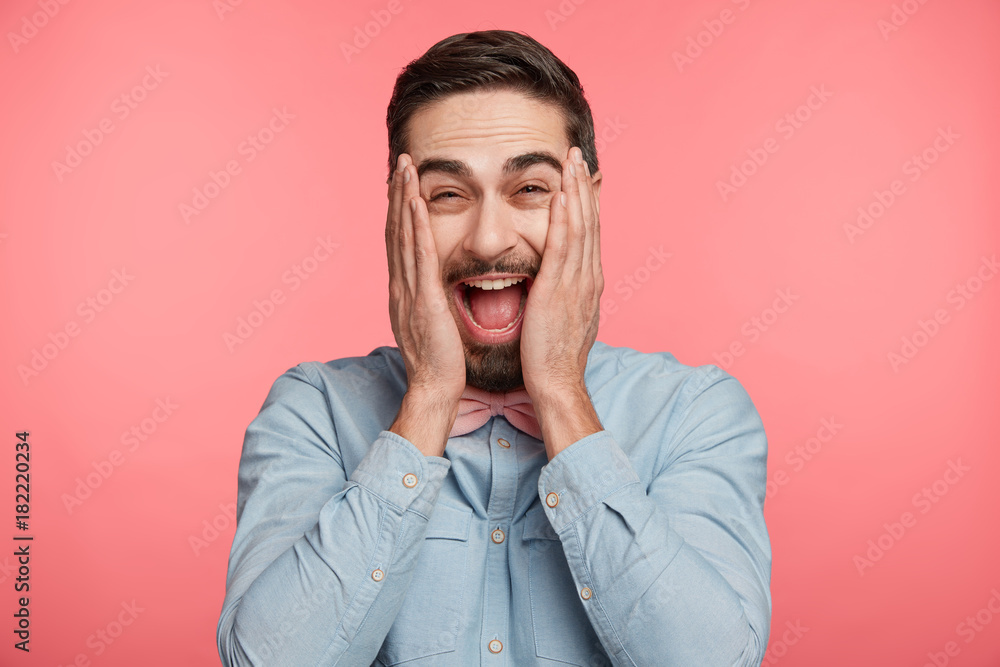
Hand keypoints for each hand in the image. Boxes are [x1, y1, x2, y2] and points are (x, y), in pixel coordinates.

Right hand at [385, 154, 465, 454]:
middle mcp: (401, 285)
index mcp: (405, 290)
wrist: (433, 389)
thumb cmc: (440, 361)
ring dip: (402, 199)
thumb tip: (436, 286)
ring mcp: (408, 291)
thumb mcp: (432, 322)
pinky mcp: (422, 299)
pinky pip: (418, 256)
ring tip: (405, 168)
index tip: (403, 182)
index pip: (400, 241)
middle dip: (397, 194)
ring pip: (403, 236)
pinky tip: (415, 203)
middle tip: (401, 161)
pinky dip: (414, 227)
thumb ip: (430, 300)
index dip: (400, 209)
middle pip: (396, 230)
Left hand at [519, 146, 603, 455]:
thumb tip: (560, 283)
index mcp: (588, 283)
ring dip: (574, 191)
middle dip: (583, 186)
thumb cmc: (554, 356)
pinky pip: (562, 246)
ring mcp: (576, 282)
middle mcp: (587, 277)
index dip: (586, 202)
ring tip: (569, 163)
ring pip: (579, 227)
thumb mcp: (565, 318)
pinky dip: (562, 218)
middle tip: (577, 156)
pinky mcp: (558, 289)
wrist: (556, 382)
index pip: (589, 233)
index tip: (581, 177)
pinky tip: (558, 195)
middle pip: (588, 222)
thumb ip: (565, 294)